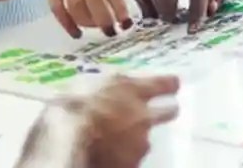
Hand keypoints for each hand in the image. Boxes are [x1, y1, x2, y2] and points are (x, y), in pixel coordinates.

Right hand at [21, 74, 179, 167]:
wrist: (68, 145)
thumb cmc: (69, 110)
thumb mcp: (82, 87)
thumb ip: (101, 88)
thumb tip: (101, 90)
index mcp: (130, 89)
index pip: (161, 83)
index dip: (168, 83)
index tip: (174, 84)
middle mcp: (142, 115)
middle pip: (168, 112)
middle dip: (167, 111)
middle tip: (164, 112)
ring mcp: (140, 143)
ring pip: (144, 139)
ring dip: (133, 139)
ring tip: (114, 142)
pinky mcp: (133, 165)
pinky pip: (130, 160)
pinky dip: (121, 158)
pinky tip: (107, 156)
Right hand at [34, 0, 131, 38]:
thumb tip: (123, 15)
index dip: (119, 5)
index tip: (126, 23)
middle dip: (103, 16)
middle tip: (111, 31)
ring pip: (74, 2)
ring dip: (86, 20)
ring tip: (96, 30)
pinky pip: (57, 7)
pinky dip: (67, 23)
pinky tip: (76, 33)